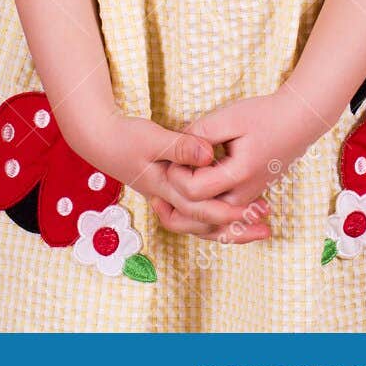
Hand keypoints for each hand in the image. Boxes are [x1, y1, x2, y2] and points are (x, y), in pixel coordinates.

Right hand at [74, 108, 271, 245]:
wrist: (99, 139)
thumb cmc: (124, 137)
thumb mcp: (152, 137)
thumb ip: (181, 146)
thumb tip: (209, 154)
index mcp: (165, 188)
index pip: (200, 209)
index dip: (228, 212)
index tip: (253, 210)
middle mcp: (168, 199)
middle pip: (205, 224)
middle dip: (236, 228)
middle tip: (266, 226)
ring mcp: (168, 197)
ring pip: (201, 224)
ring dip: (229, 228)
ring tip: (257, 228)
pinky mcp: (170, 190)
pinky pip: (197, 213)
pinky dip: (216, 218)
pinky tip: (234, 213)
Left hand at [156, 83, 323, 239]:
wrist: (297, 122)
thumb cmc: (264, 116)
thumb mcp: (228, 117)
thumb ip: (199, 135)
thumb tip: (175, 148)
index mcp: (239, 175)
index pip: (194, 190)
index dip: (177, 173)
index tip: (173, 154)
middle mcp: (243, 195)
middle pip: (198, 210)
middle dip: (178, 190)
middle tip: (169, 166)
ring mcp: (246, 200)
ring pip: (208, 217)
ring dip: (187, 202)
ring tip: (171, 182)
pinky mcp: (245, 197)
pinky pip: (218, 213)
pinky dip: (200, 207)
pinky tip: (185, 187)